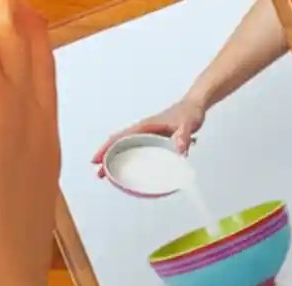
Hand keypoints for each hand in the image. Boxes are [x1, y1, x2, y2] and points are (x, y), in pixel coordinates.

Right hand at [91, 97, 205, 173]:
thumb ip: (183, 136)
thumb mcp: (188, 125)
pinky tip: (127, 168)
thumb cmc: (189, 113)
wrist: (194, 105)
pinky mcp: (151, 138)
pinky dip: (126, 157)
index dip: (107, 148)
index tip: (97, 159)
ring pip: (124, 146)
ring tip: (107, 174)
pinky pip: (134, 148)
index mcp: (145, 126)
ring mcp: (146, 134)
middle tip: (99, 173)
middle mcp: (142, 130)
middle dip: (106, 157)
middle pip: (118, 143)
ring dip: (114, 159)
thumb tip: (178, 149)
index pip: (120, 137)